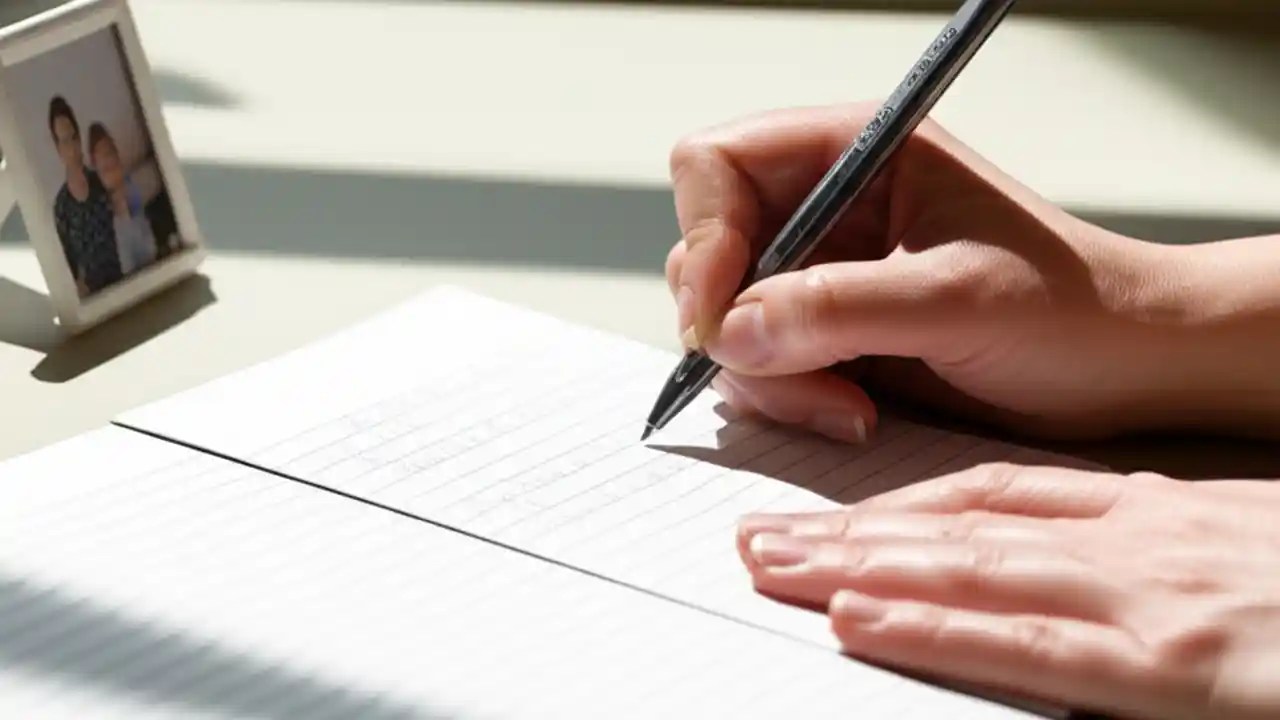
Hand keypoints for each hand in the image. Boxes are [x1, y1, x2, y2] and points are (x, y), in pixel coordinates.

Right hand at [664, 103, 1279, 442]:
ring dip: (771, 377)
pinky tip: (855, 410)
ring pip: (726, 322)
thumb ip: (837, 308)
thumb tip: (728, 332)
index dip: (703, 235)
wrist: (1122, 370)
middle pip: (708, 253)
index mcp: (852, 153)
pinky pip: (758, 365)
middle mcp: (824, 206)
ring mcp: (821, 272)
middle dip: (740, 328)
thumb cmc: (1072, 309)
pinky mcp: (826, 333)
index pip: (717, 165)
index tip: (719, 314)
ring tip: (847, 405)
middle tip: (798, 374)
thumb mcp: (955, 299)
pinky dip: (790, 399)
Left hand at [735, 465, 1279, 719]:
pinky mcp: (1180, 664)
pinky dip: (938, 628)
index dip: (898, 501)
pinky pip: (1033, 645)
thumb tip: (1055, 553)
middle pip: (959, 522)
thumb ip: (1145, 541)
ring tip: (774, 566)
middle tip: (759, 536)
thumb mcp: (1238, 541)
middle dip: (851, 530)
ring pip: (973, 568)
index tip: (830, 512)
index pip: (993, 491)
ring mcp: (1154, 596)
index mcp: (1151, 510)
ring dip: (860, 566)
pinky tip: (861, 623)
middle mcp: (1136, 539)